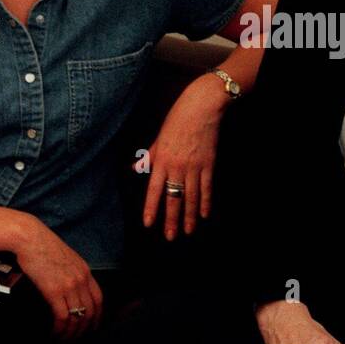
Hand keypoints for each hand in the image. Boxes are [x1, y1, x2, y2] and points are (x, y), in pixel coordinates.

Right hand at [14, 217, 102, 341]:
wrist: (29, 237)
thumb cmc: (42, 246)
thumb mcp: (65, 258)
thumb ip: (71, 273)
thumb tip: (69, 289)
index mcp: (85, 271)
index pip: (99, 299)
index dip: (97, 316)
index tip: (91, 327)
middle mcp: (81, 279)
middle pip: (90, 311)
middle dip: (84, 330)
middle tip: (75, 340)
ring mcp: (69, 285)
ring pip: (77, 318)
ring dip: (70, 333)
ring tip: (62, 341)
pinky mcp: (54, 290)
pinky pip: (62, 317)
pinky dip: (59, 329)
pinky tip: (54, 334)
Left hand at [139, 75, 228, 239]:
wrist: (201, 107)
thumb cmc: (177, 118)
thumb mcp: (159, 137)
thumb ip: (149, 156)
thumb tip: (135, 168)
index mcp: (162, 159)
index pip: (154, 189)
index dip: (152, 207)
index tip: (149, 223)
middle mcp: (177, 166)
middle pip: (174, 198)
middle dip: (172, 219)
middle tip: (170, 237)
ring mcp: (194, 166)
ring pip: (191, 196)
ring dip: (190, 216)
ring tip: (188, 231)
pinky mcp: (208, 164)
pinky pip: (207, 187)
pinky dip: (206, 202)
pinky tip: (205, 214)